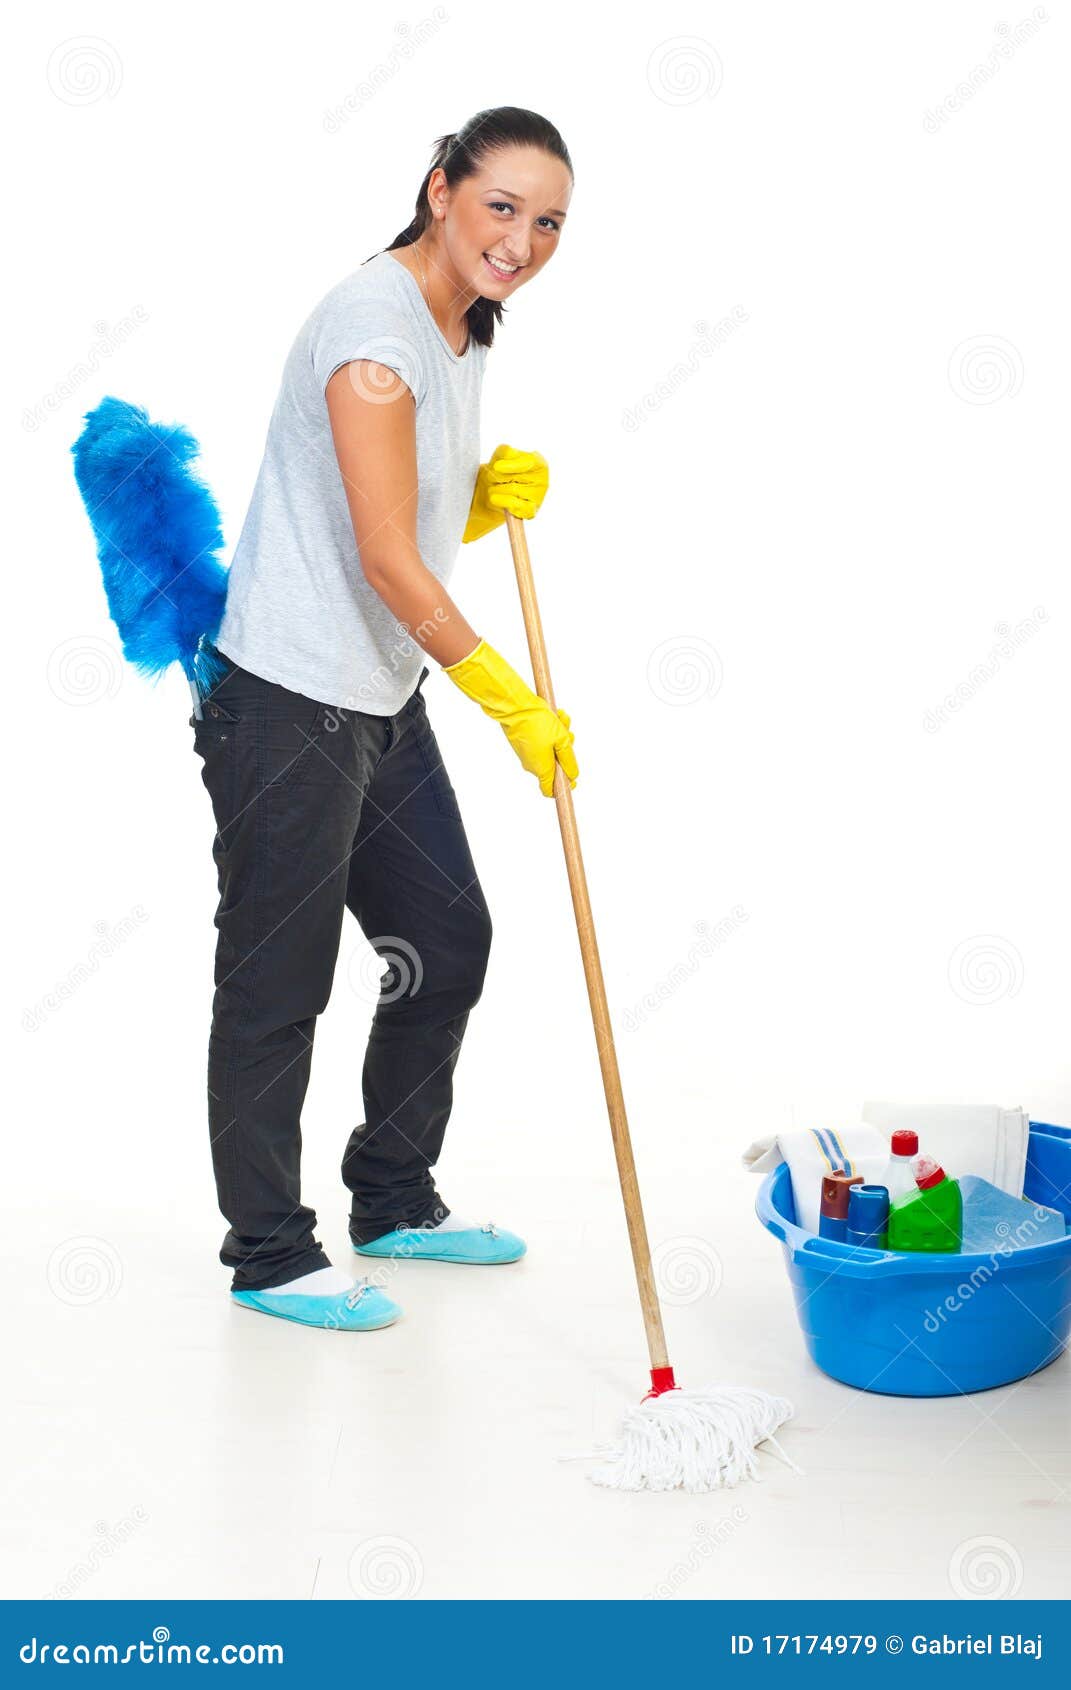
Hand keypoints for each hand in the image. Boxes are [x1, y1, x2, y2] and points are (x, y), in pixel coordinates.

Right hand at [442, 637, 577, 796]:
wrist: (515, 706)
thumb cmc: (537, 723)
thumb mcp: (562, 741)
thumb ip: (569, 760)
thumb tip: (573, 775)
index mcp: (541, 769)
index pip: (550, 790)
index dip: (564, 785)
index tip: (572, 777)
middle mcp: (532, 765)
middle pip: (555, 764)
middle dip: (565, 750)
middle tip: (569, 735)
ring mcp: (526, 753)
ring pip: (550, 748)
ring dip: (559, 735)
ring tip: (562, 718)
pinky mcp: (523, 742)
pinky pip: (541, 739)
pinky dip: (549, 729)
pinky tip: (554, 715)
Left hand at [462, 443, 548, 543]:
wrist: (493, 491)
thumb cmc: (501, 471)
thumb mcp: (500, 455)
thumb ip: (505, 450)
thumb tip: (508, 452)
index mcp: (539, 463)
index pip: (529, 462)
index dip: (512, 465)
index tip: (496, 466)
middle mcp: (542, 480)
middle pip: (517, 477)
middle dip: (499, 477)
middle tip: (493, 478)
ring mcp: (538, 497)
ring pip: (513, 490)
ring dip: (497, 489)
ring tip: (495, 487)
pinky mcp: (531, 511)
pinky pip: (514, 505)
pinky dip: (501, 501)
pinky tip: (497, 499)